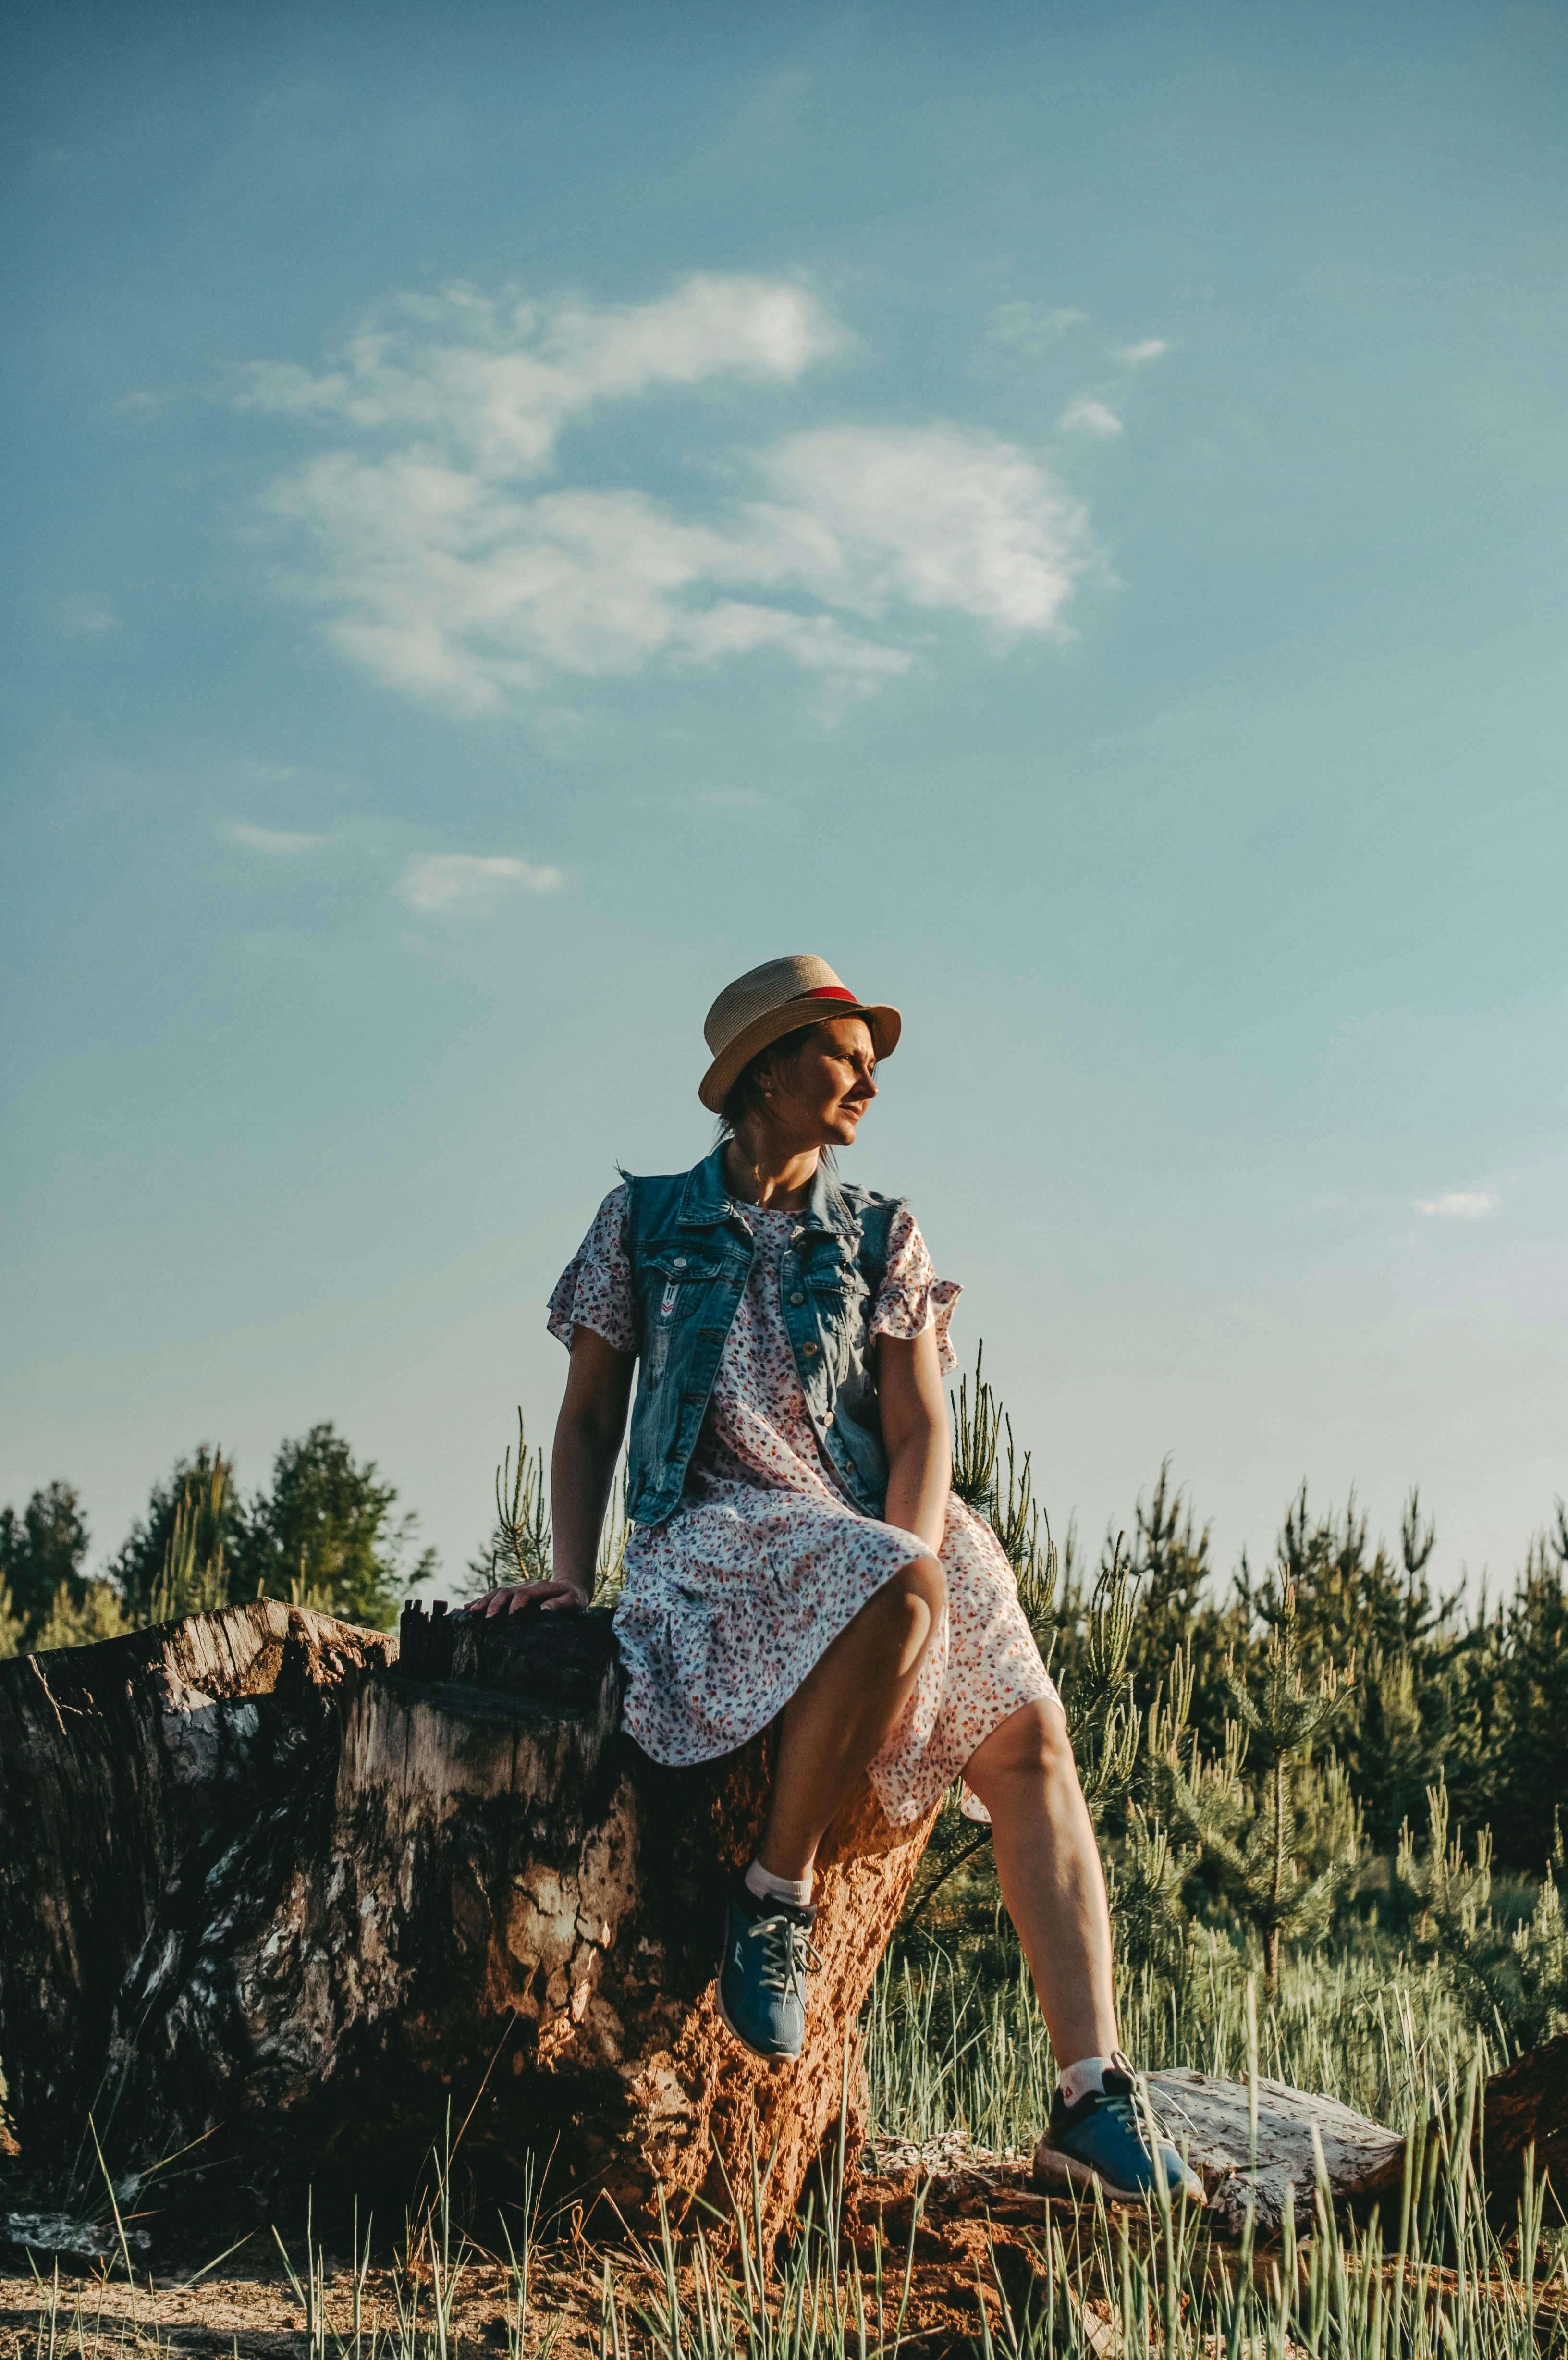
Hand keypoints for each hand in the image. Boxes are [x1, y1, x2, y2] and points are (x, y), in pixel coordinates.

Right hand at [465, 1578, 589, 1617]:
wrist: (570, 1588)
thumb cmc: (573, 1598)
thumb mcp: (574, 1601)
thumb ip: (561, 1604)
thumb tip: (544, 1609)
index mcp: (540, 1587)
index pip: (524, 1594)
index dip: (516, 1604)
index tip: (510, 1617)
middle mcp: (525, 1586)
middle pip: (506, 1592)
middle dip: (495, 1604)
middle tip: (486, 1619)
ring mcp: (517, 1589)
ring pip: (496, 1593)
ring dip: (483, 1602)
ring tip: (469, 1612)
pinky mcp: (511, 1595)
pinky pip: (493, 1597)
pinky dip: (479, 1601)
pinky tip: (465, 1609)